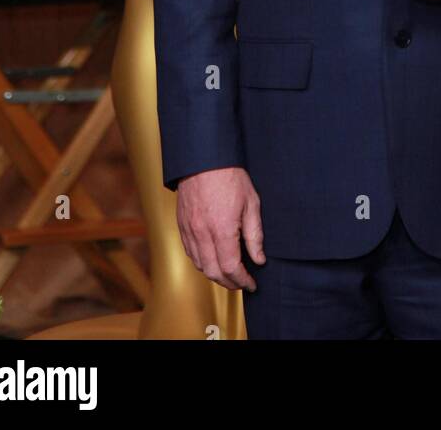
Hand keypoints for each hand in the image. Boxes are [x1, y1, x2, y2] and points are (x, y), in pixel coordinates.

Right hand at [176, 167, 264, 291]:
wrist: (204, 159)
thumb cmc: (230, 176)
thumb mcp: (251, 203)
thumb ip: (254, 235)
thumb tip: (259, 259)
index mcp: (222, 229)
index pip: (231, 268)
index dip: (242, 280)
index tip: (252, 283)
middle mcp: (203, 234)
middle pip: (214, 272)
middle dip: (229, 282)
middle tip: (242, 282)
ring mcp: (189, 230)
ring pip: (200, 265)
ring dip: (215, 274)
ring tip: (229, 273)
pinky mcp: (182, 225)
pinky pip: (190, 252)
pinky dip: (201, 262)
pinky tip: (212, 259)